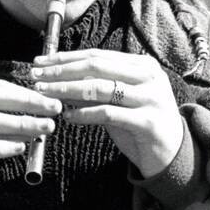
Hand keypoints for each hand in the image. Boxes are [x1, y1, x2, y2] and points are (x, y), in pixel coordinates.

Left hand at [31, 48, 184, 178]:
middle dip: (62, 70)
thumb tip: (59, 79)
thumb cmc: (141, 124)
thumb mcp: (120, 101)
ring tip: (46, 94)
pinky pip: (109, 114)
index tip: (41, 62)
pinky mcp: (147, 122)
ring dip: (67, 90)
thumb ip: (97, 89)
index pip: (97, 55)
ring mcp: (150, 98)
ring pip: (100, 88)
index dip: (66, 58)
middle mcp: (148, 77)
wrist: (172, 154)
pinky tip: (68, 116)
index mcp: (142, 65)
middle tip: (37, 76)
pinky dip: (85, 114)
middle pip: (97, 67)